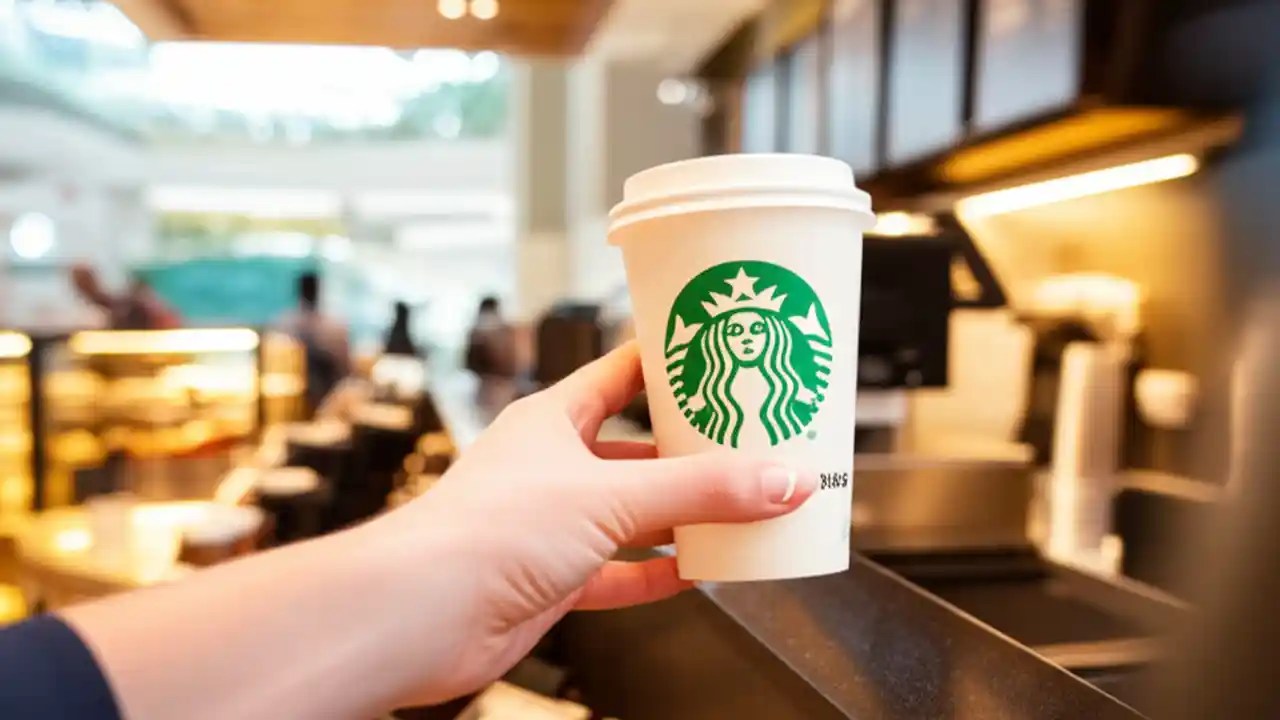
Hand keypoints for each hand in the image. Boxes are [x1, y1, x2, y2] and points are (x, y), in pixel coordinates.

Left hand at [369, 342, 815, 705]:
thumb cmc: (486, 530)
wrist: (423, 612)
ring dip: (681, 518)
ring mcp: (551, 524)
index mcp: (553, 420)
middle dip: (689, 453)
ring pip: (632, 514)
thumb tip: (782, 479)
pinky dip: (657, 573)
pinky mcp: (551, 578)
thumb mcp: (612, 495)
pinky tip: (696, 572)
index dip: (667, 364)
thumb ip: (701, 490)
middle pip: (636, 450)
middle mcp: (551, 467)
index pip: (620, 374)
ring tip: (738, 510)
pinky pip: (618, 571)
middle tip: (747, 446)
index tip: (716, 357)